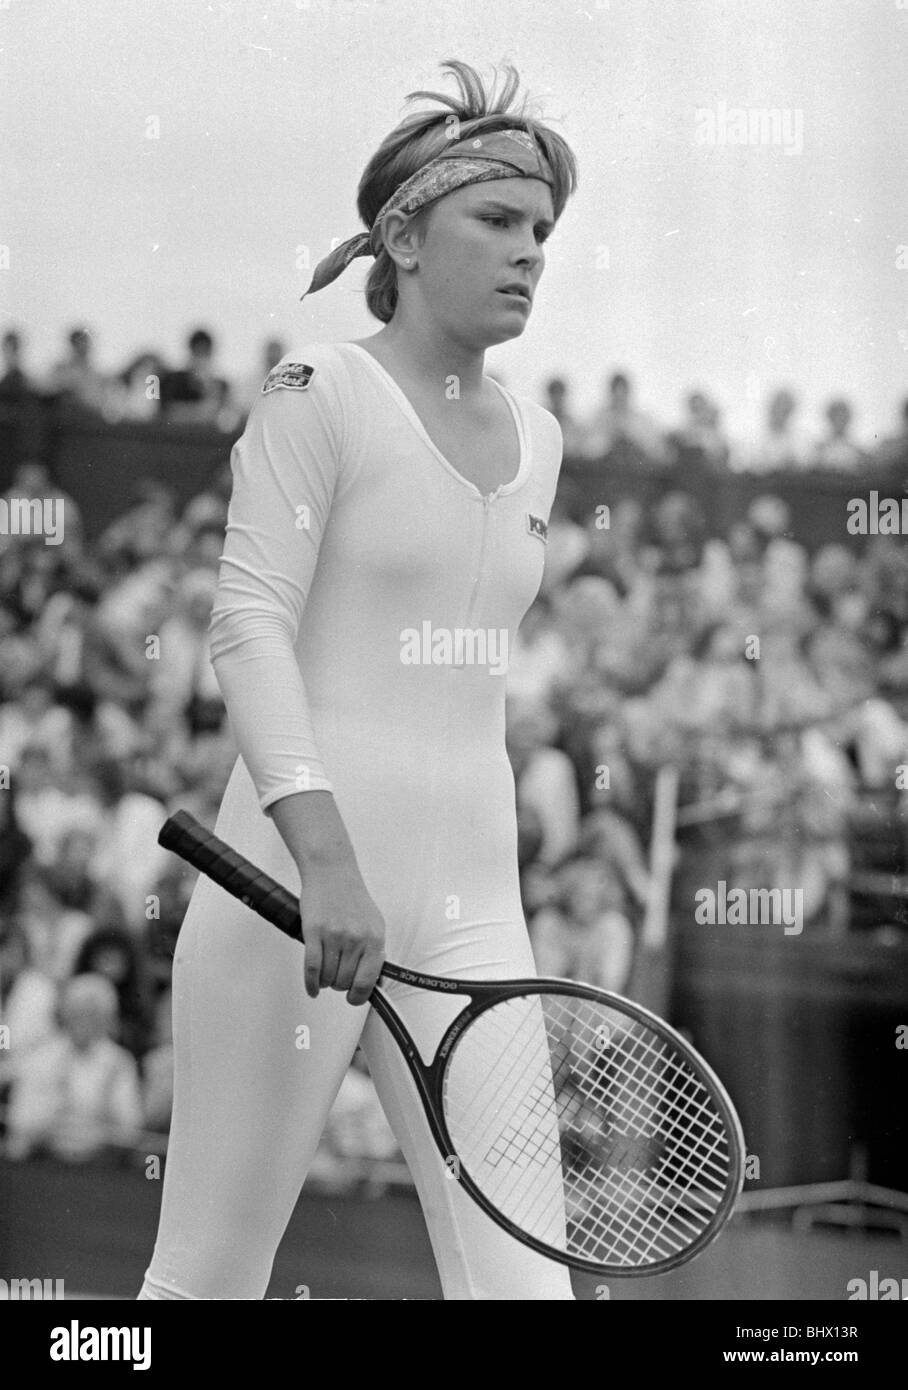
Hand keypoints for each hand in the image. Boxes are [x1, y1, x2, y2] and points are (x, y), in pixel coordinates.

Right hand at [297, 853, 385, 1004]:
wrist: (332, 872)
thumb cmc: (352, 898)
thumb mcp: (375, 924)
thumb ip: (375, 952)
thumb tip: (372, 983)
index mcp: (374, 939)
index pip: (367, 981)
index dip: (358, 996)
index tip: (353, 998)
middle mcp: (356, 939)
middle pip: (344, 982)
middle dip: (339, 985)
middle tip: (336, 978)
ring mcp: (334, 935)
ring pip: (327, 978)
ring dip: (325, 982)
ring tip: (325, 974)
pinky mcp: (313, 932)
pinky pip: (311, 968)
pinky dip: (311, 984)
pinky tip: (312, 989)